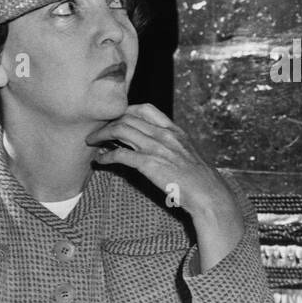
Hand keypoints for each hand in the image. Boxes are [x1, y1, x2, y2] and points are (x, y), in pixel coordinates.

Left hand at [87, 105, 242, 268]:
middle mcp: (164, 135)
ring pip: (120, 130)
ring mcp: (156, 148)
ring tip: (92, 141)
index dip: (126, 111)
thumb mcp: (188, 153)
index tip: (116, 118)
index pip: (145, 109)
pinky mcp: (149, 164)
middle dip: (108, 122)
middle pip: (128, 117)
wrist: (208, 193)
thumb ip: (172, 145)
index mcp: (175, 130)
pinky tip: (100, 160)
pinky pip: (119, 154)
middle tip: (98, 131)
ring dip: (102, 135)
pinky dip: (106, 156)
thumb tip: (155, 146)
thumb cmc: (199, 179)